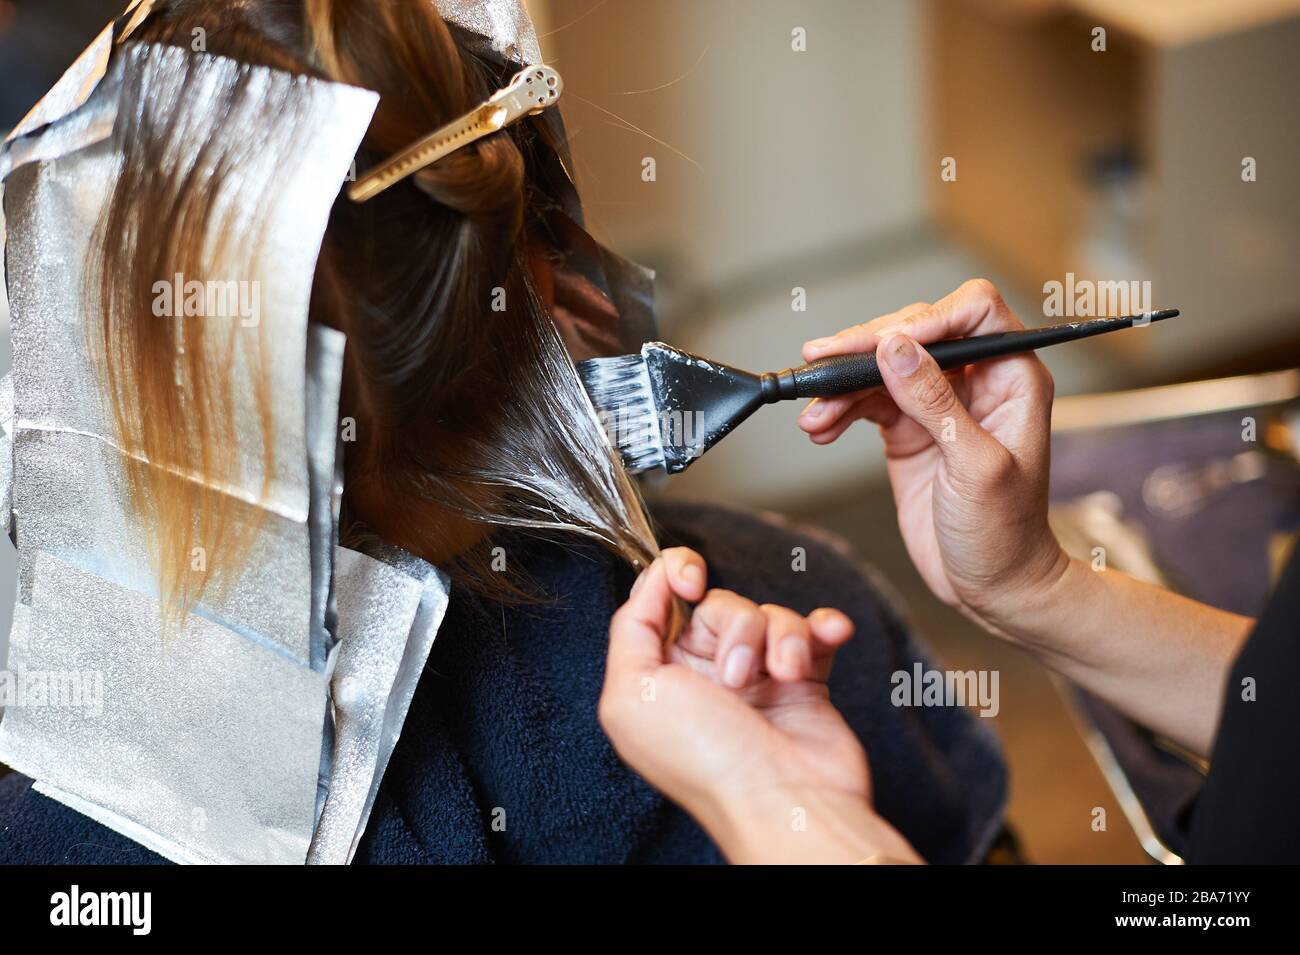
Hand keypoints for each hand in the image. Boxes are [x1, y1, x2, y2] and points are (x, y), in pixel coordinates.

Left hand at [599, 547, 920, 863]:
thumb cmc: (706, 760)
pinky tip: (830, 636)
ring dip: (781, 636)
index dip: (676, 574)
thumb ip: (630, 628)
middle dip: (736, 625)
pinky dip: (822, 628)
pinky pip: (813, 630)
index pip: (660, 599)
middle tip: (738, 676)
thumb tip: (653, 581)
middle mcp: (703, 676)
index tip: (691, 581)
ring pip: (769, 615)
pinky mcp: (803, 681)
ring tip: (783, 676)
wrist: (786, 802)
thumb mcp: (633, 694)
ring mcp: (757, 678)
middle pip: (720, 604)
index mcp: (658, 677)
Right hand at [797, 279, 1067, 641]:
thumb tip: (895, 349)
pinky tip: (820, 426)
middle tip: (825, 361)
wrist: (992, 588)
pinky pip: (866, 402)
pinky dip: (838, 411)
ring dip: (843, 384)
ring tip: (815, 412)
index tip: (886, 344)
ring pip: (882, 367)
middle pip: (916, 333)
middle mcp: (976, 381)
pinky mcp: (907, 429)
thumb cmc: (1005, 535)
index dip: (928, 318)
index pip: (973, 313)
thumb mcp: (974, 466)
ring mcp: (937, 404)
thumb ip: (934, 402)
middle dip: (868, 347)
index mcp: (1013, 377)